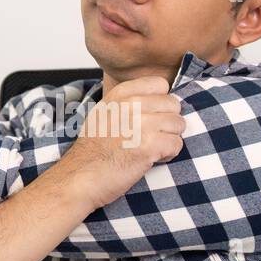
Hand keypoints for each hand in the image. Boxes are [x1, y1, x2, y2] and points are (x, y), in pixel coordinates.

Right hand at [55, 76, 185, 210]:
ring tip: (151, 148)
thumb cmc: (94, 149)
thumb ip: (128, 101)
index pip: (160, 84)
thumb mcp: (104, 112)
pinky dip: (168, 154)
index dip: (160, 102)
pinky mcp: (150, 146)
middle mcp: (132, 104)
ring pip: (178, 124)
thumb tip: (158, 99)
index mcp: (121, 94)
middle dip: (167, 122)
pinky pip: (177, 144)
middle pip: (173, 105)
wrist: (81, 176)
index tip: (150, 116)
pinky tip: (151, 159)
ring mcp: (142, 124)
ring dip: (169, 139)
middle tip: (151, 136)